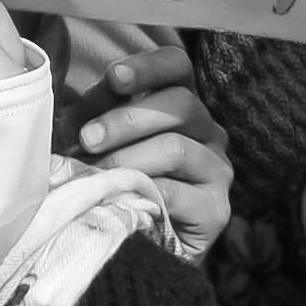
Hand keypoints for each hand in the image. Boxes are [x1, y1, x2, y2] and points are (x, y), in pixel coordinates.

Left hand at [62, 24, 229, 263]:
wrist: (131, 241)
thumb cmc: (111, 172)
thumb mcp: (99, 129)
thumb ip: (101, 102)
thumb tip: (100, 78)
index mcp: (181, 100)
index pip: (178, 65)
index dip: (148, 66)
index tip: (115, 77)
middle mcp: (209, 130)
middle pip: (180, 103)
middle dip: (126, 119)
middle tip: (88, 138)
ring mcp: (218, 170)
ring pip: (178, 147)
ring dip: (129, 157)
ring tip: (98, 171)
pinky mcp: (216, 210)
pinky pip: (178, 192)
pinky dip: (143, 191)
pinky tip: (120, 195)